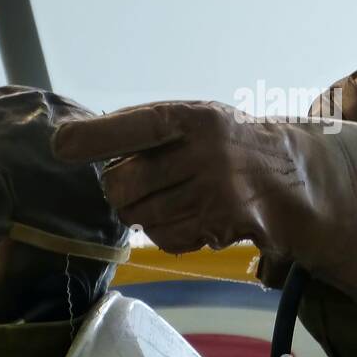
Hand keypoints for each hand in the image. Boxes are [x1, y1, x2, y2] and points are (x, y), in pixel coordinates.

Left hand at [55, 100, 356, 318]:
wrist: (294, 177)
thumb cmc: (229, 145)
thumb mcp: (195, 122)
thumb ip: (144, 130)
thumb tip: (70, 141)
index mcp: (195, 117)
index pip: (136, 125)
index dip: (95, 136)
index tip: (61, 145)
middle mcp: (206, 151)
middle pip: (124, 185)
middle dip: (121, 190)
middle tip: (137, 183)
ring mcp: (216, 191)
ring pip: (141, 217)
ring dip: (145, 214)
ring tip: (174, 198)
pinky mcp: (224, 224)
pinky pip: (166, 239)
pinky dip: (167, 234)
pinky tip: (190, 217)